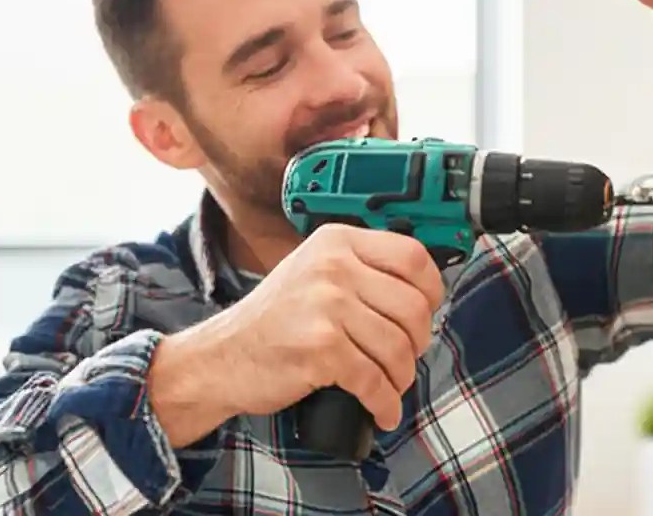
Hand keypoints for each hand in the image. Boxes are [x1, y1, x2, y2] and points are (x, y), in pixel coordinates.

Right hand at [148, 224, 443, 446]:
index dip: (432, 289)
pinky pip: (375, 381)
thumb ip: (359, 269)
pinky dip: (384, 403)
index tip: (428, 311)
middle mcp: (334, 267)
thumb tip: (420, 292)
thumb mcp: (312, 271)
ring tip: (390, 386)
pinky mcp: (321, 349)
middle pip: (413, 306)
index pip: (413, 256)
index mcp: (337, 242)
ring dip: (402, 377)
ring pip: (398, 348)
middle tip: (405, 357)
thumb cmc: (271, 320)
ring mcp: (327, 307)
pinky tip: (382, 410)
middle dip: (418, 342)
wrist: (221, 357)